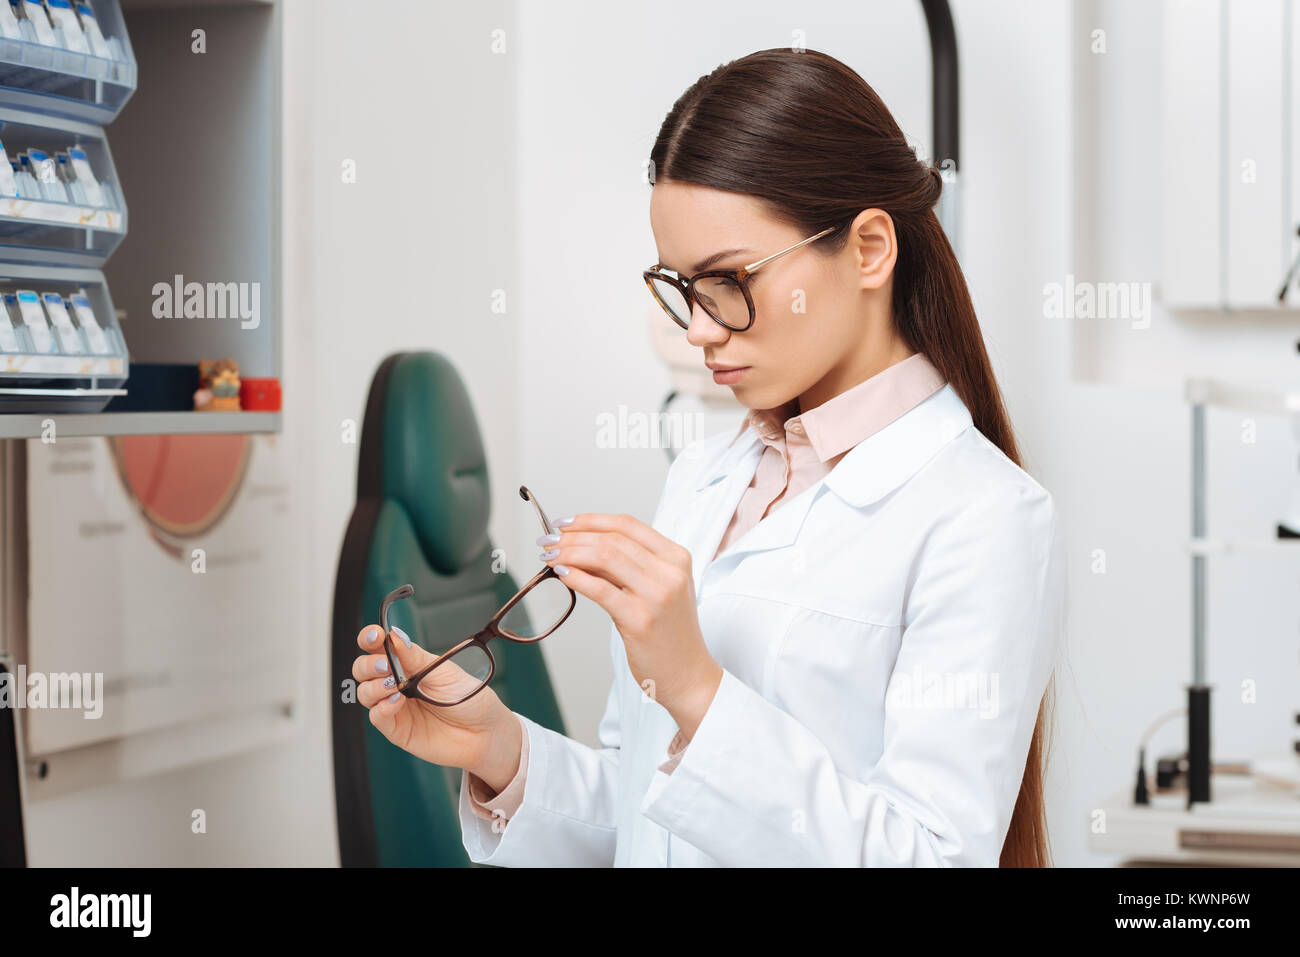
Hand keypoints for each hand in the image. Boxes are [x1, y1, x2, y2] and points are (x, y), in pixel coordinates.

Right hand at [351, 624, 522, 792]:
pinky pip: (377, 717)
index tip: (375, 635)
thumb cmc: (468, 697)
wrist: (485, 731)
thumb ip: (415, 656)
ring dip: (374, 686)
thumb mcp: (443, 670)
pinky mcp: (397, 729)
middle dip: (367, 664)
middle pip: (363, 669)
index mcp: (407, 663)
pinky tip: (397, 702)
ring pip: (365, 693)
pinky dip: (382, 708)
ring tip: (393, 685)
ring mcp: (394, 706)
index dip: (370, 638)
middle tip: (384, 666)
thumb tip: (393, 635)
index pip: (378, 647)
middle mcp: (396, 683)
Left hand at [539, 513, 721, 737]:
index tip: (565, 524)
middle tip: (548, 542)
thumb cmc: (670, 633)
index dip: (591, 520)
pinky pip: (600, 589)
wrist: (688, 674)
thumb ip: (626, 568)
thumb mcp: (657, 589)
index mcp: (676, 557)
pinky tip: (562, 575)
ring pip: (604, 557)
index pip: (627, 525)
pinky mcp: (640, 619)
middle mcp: (670, 572)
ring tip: (550, 557)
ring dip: (570, 553)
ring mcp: (657, 595)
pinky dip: (576, 577)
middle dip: (573, 537)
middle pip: (612, 539)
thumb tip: (581, 549)